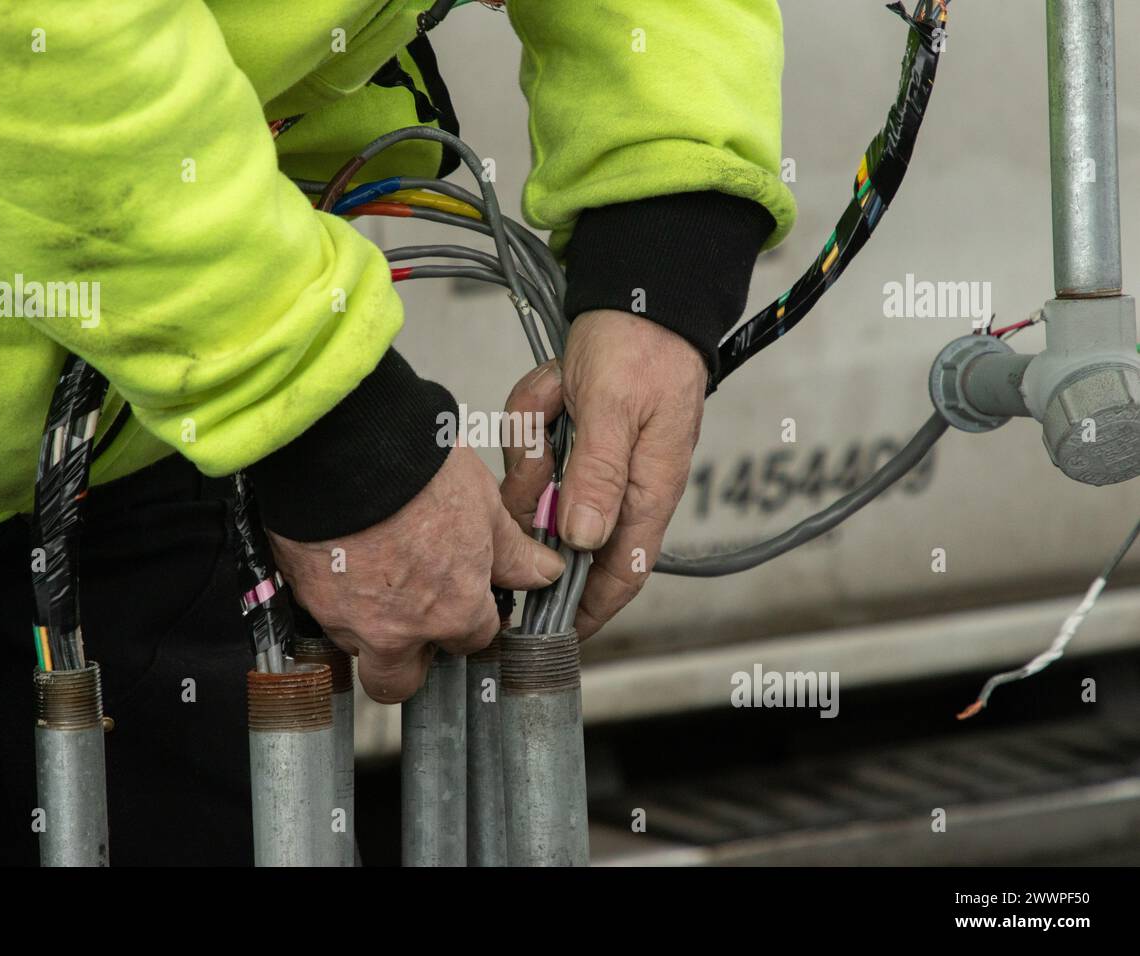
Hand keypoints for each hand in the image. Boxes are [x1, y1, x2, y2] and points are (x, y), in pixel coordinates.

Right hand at [269, 445, 564, 702]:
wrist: (347, 444)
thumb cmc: (416, 470)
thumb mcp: (483, 505)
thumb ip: (511, 552)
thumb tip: (543, 572)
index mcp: (451, 610)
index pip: (472, 640)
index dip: (471, 619)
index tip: (463, 600)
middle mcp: (397, 630)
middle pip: (401, 681)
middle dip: (408, 661)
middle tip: (413, 618)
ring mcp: (345, 619)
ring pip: (357, 649)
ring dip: (368, 628)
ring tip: (375, 574)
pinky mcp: (305, 596)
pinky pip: (320, 615)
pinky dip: (334, 597)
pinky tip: (343, 558)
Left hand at [501, 309, 705, 638]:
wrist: (637, 296)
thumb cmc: (639, 349)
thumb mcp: (613, 410)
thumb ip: (597, 476)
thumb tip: (583, 540)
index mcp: (646, 491)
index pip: (622, 574)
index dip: (589, 612)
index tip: (545, 633)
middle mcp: (620, 487)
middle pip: (560, 529)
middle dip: (536, 499)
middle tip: (535, 451)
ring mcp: (594, 464)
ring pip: (540, 485)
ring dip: (534, 442)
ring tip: (554, 398)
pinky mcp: (573, 441)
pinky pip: (534, 447)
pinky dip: (534, 417)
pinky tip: (553, 387)